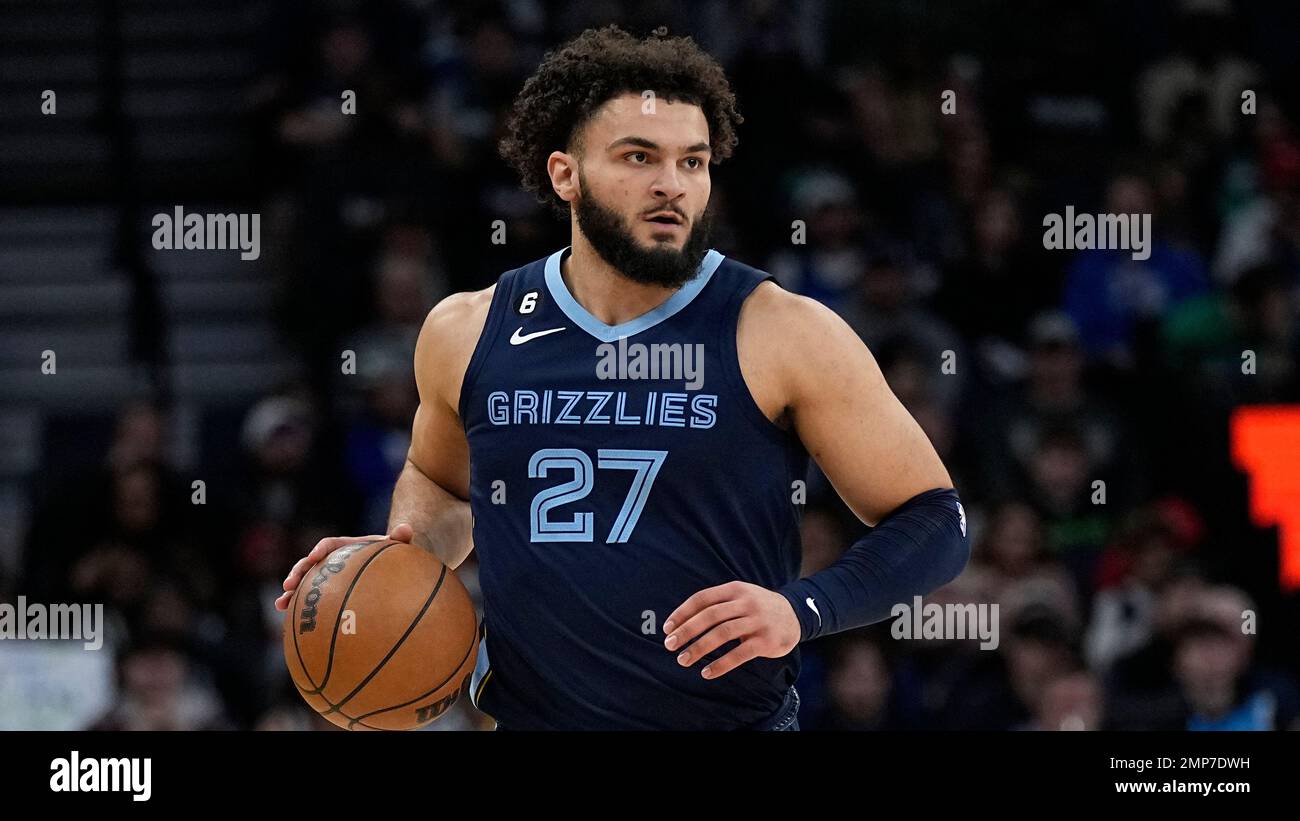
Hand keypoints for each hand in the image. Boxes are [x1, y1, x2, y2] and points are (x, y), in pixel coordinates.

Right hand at [273, 523, 413, 611]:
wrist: (386, 568)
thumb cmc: (390, 556)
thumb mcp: (395, 547)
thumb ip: (400, 538)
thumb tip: (407, 528)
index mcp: (346, 547)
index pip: (330, 544)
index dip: (320, 549)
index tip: (314, 557)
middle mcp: (332, 561)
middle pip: (310, 564)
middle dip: (297, 572)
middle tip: (288, 584)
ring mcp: (327, 578)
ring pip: (304, 583)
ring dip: (291, 592)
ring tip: (280, 604)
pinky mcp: (326, 594)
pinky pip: (310, 600)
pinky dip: (299, 609)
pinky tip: (289, 623)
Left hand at [662, 581, 801, 679]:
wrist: (795, 614)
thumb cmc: (757, 607)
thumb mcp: (740, 596)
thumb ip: (716, 603)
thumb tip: (682, 621)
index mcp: (734, 589)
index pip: (702, 599)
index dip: (682, 613)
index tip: (667, 628)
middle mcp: (745, 603)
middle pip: (710, 616)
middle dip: (687, 631)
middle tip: (669, 645)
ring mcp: (757, 621)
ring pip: (722, 634)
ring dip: (699, 648)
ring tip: (683, 660)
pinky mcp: (766, 641)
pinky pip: (739, 654)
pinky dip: (721, 664)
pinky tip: (707, 673)